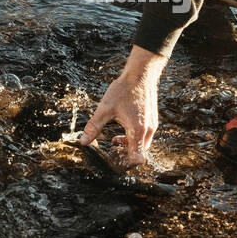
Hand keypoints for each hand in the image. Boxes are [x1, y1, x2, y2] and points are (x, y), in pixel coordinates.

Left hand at [79, 46, 167, 166]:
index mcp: (137, 130)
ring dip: (130, 145)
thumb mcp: (104, 109)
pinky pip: (145, 136)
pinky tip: (123, 127)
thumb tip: (83, 141)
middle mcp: (148, 130)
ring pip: (143, 145)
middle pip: (140, 154)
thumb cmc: (124, 90)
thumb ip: (94, 127)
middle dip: (125, 153)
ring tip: (115, 138)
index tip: (114, 158)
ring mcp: (152, 124)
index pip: (137, 159)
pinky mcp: (153, 119)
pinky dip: (135, 137)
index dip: (126, 163)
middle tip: (111, 146)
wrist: (141, 74)